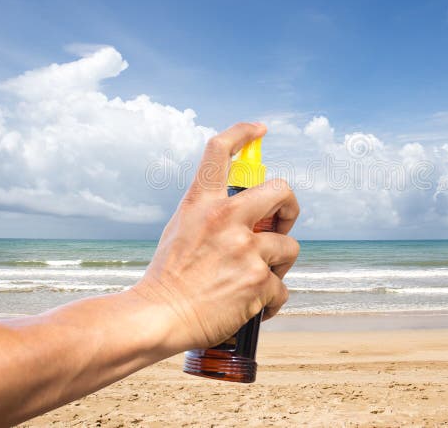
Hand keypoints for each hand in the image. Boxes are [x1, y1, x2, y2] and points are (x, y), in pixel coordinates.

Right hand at [132, 122, 299, 352]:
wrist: (157, 318)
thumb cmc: (167, 279)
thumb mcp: (180, 229)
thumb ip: (209, 214)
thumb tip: (242, 212)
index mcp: (202, 202)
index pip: (221, 150)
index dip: (243, 132)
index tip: (259, 129)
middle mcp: (225, 218)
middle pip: (282, 189)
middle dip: (290, 207)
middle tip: (281, 225)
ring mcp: (245, 249)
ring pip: (289, 246)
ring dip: (278, 265)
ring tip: (254, 280)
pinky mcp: (258, 280)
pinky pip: (282, 287)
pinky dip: (270, 301)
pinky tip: (251, 307)